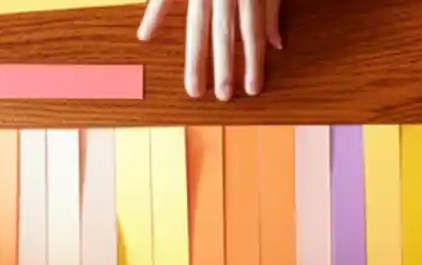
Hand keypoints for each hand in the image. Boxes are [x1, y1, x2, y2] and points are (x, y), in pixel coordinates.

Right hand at [138, 0, 282, 100]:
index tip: (252, 91)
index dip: (253, 63)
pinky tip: (146, 37)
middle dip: (223, 68)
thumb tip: (275, 45)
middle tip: (222, 98)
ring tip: (193, 89)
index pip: (252, 31)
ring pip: (196, 23)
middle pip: (224, 33)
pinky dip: (154, 14)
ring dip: (194, 58)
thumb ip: (272, 7)